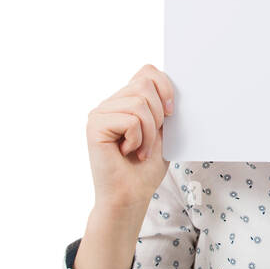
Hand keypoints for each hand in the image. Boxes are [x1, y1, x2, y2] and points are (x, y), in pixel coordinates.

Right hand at [86, 64, 175, 208]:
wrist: (131, 195)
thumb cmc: (145, 168)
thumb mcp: (163, 132)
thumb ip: (163, 107)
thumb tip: (174, 88)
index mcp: (125, 101)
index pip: (147, 72)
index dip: (165, 87)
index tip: (171, 113)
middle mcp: (110, 103)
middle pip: (145, 85)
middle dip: (158, 116)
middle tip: (151, 141)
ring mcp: (100, 113)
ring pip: (139, 103)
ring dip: (149, 133)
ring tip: (141, 150)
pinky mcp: (95, 125)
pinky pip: (130, 120)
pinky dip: (138, 139)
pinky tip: (128, 152)